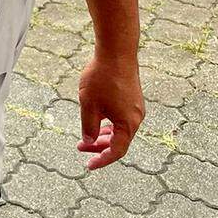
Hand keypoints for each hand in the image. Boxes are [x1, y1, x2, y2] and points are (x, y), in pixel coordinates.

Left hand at [76, 54, 143, 169]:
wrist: (116, 52)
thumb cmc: (102, 78)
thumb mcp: (89, 106)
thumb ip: (88, 127)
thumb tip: (89, 141)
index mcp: (128, 123)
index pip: (117, 151)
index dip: (102, 160)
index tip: (89, 166)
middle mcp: (136, 117)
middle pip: (120, 141)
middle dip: (100, 147)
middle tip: (81, 148)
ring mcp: (136, 107)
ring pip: (121, 129)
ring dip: (104, 135)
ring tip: (87, 136)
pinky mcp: (133, 98)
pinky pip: (122, 118)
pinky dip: (110, 124)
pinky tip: (98, 120)